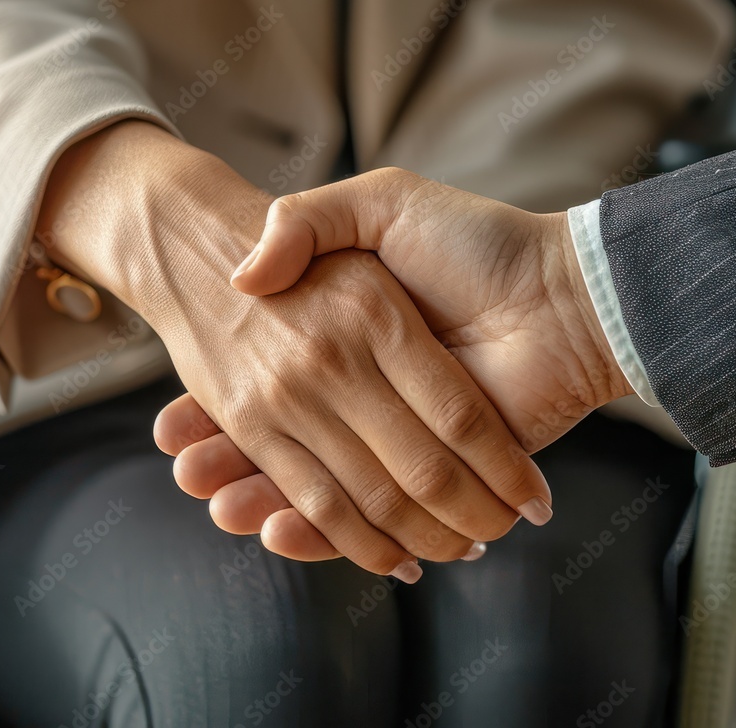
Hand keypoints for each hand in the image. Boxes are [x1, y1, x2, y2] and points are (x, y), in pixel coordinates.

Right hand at [157, 167, 629, 561]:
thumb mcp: (380, 202)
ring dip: (264, 506)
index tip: (173, 435)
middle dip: (231, 470)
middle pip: (284, 444)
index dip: (215, 413)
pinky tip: (277, 529)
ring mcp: (396, 433)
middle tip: (188, 479)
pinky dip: (330, 533)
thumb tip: (244, 276)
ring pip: (318, 487)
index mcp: (346, 338)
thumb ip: (308, 220)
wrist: (562, 290)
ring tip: (218, 506)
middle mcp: (362, 390)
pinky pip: (372, 511)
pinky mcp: (436, 473)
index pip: (267, 384)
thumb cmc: (474, 240)